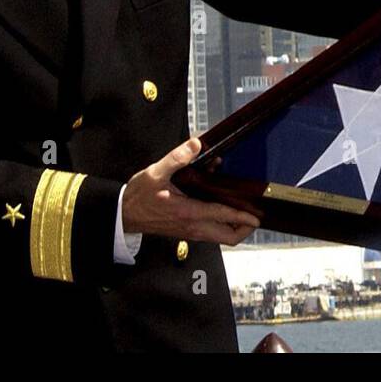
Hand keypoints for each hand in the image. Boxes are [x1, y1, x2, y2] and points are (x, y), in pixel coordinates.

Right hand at [121, 137, 260, 245]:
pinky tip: (219, 202)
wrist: (123, 215)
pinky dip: (220, 222)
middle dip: (244, 228)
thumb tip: (196, 144)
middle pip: (228, 237)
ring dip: (233, 226)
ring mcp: (190, 231)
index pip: (223, 216)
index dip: (243, 217)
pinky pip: (210, 231)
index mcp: (189, 212)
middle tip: (254, 213)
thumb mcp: (155, 173)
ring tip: (241, 207)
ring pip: (220, 236)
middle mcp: (193, 226)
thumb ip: (176, 158)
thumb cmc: (139, 196)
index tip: (258, 216)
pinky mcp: (186, 231)